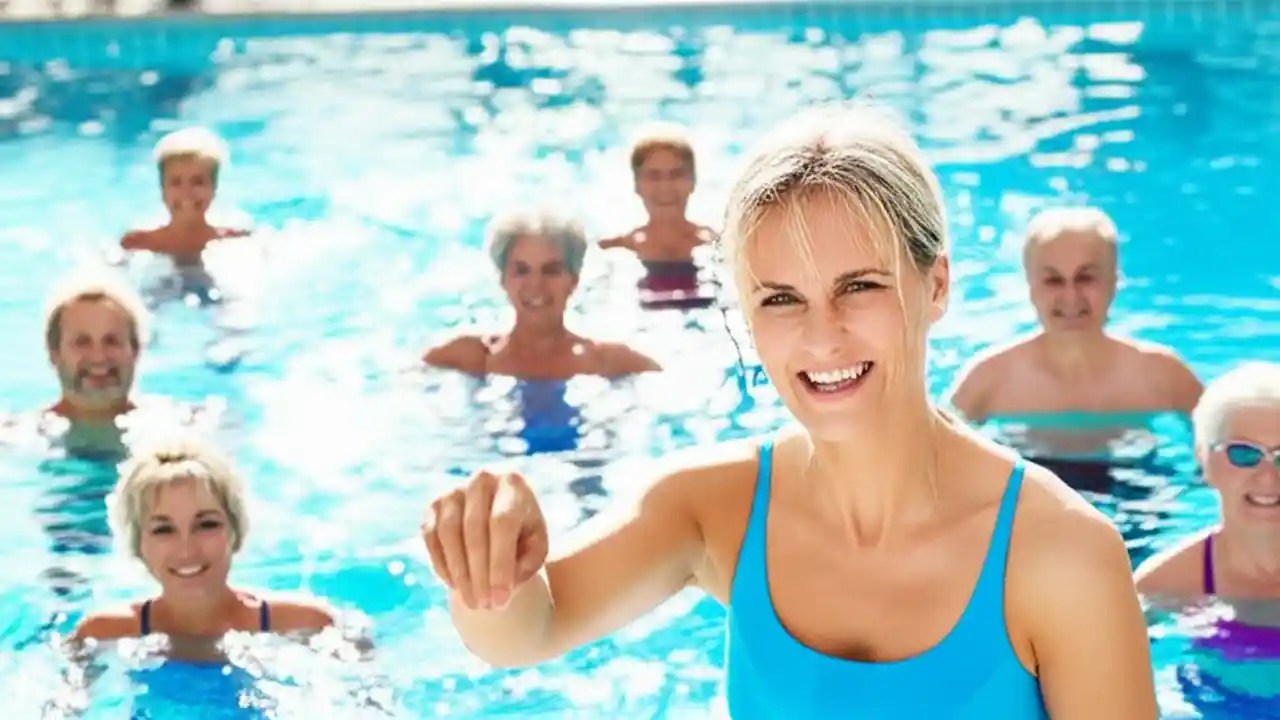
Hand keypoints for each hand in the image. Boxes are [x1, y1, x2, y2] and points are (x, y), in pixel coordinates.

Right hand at [421, 470, 548, 610]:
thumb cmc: (524, 536)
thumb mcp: (536, 549)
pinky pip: (431, 537)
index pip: (502, 523)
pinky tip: (456, 586)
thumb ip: (525, 565)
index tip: (500, 600)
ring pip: (449, 533)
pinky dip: (442, 564)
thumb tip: (502, 590)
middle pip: (474, 529)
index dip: (499, 564)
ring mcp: (454, 490)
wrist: (503, 520)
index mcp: (513, 484)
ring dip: (459, 573)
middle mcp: (481, 480)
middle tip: (486, 606)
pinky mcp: (434, 506)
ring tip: (473, 603)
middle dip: (479, 574)